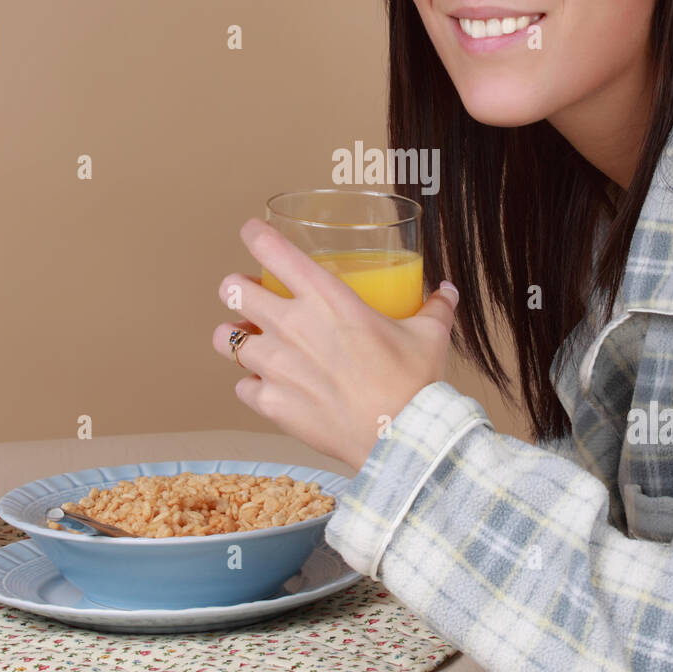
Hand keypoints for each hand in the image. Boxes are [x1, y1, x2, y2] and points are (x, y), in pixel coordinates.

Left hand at [212, 218, 458, 470]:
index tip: (252, 232)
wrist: (402, 439)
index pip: (273, 251)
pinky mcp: (271, 402)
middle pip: (232, 290)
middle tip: (246, 294)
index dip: (255, 235)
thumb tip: (446, 291)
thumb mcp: (429, 335)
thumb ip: (435, 307)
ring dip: (235, 336)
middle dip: (235, 288)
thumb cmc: (414, 383)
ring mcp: (276, 365)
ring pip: (225, 338)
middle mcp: (293, 325)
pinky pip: (242, 386)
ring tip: (248, 339)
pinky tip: (269, 386)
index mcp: (327, 298)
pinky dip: (252, 384)